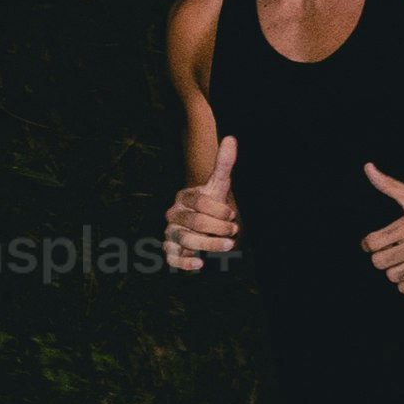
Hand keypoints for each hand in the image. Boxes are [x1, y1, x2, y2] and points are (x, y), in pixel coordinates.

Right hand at [159, 133, 241, 270]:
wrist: (201, 227)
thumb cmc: (211, 205)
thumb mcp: (219, 186)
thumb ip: (224, 165)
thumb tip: (231, 138)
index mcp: (184, 197)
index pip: (199, 201)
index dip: (219, 209)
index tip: (232, 214)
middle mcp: (173, 214)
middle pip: (194, 222)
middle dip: (218, 227)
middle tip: (234, 231)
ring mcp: (170, 232)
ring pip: (186, 240)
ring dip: (209, 244)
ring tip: (228, 246)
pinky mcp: (169, 250)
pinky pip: (171, 259)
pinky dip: (184, 264)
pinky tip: (200, 265)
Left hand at [358, 164, 403, 297]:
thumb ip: (387, 185)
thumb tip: (367, 167)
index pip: (372, 242)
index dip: (368, 243)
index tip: (374, 242)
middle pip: (379, 262)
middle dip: (380, 258)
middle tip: (388, 253)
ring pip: (393, 276)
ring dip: (394, 270)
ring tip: (401, 262)